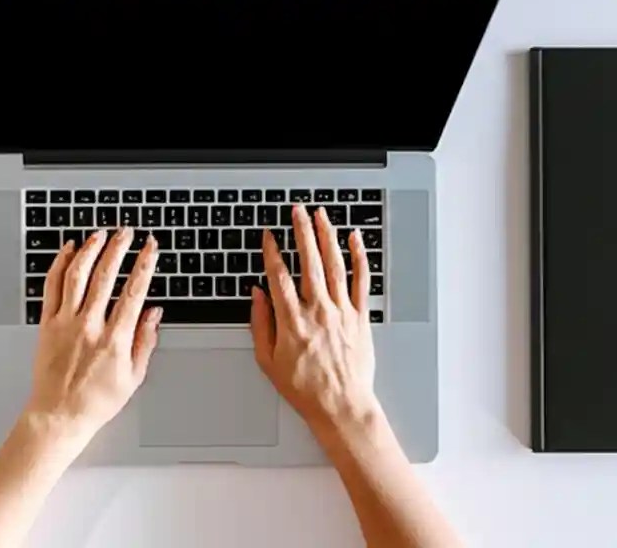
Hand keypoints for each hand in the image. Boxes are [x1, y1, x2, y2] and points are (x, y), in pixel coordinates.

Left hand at [24, 228, 162, 439]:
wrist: (58, 415)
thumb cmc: (95, 401)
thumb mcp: (134, 377)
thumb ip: (146, 341)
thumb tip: (154, 313)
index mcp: (115, 340)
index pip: (134, 292)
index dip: (144, 265)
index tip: (150, 247)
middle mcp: (89, 326)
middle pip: (105, 276)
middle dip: (119, 248)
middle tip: (126, 232)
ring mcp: (65, 323)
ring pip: (77, 276)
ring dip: (90, 250)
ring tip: (100, 234)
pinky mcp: (47, 324)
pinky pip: (52, 287)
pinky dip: (59, 264)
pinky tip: (68, 251)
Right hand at [250, 205, 379, 436]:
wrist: (341, 406)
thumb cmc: (305, 389)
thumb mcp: (268, 361)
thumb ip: (260, 325)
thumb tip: (256, 295)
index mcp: (292, 321)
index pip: (279, 276)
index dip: (271, 252)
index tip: (268, 235)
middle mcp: (318, 311)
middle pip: (308, 261)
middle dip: (301, 231)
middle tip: (297, 211)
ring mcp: (341, 312)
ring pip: (334, 265)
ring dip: (327, 236)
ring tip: (321, 216)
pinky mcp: (360, 317)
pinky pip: (360, 281)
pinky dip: (359, 258)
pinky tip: (354, 240)